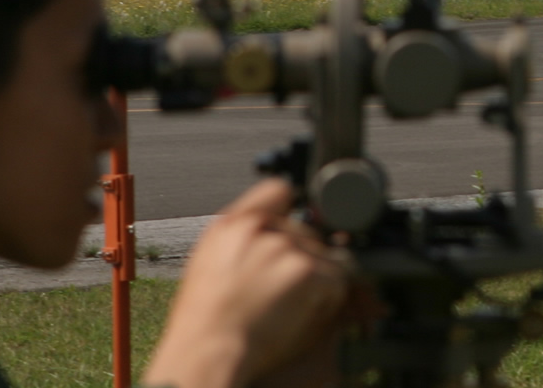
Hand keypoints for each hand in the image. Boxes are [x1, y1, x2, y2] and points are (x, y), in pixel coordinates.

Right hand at [142, 179, 350, 387]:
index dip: (293, 209)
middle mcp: (260, 228)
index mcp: (232, 224)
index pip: (279, 190)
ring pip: (324, 255)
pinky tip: (303, 314)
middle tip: (286, 292)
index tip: (295, 234)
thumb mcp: (210, 263)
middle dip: (304, 258)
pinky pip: (337, 279)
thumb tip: (278, 229)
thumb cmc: (205, 321)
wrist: (205, 352)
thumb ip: (243, 240)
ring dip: (317, 280)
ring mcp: (285, 246)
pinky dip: (329, 298)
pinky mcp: (306, 270)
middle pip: (307, 231)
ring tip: (288, 307)